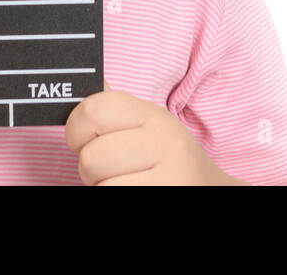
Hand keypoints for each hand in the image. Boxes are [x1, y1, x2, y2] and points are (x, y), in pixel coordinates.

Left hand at [65, 80, 244, 184]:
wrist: (210, 189)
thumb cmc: (168, 160)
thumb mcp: (149, 128)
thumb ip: (115, 111)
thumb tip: (78, 86)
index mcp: (154, 116)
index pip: (93, 110)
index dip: (76, 130)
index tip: (83, 141)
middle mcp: (166, 143)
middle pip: (91, 157)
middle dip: (91, 170)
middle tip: (111, 171)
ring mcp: (170, 177)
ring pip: (101, 186)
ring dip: (104, 189)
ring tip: (128, 183)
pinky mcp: (166, 196)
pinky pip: (113, 199)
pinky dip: (114, 199)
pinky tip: (137, 190)